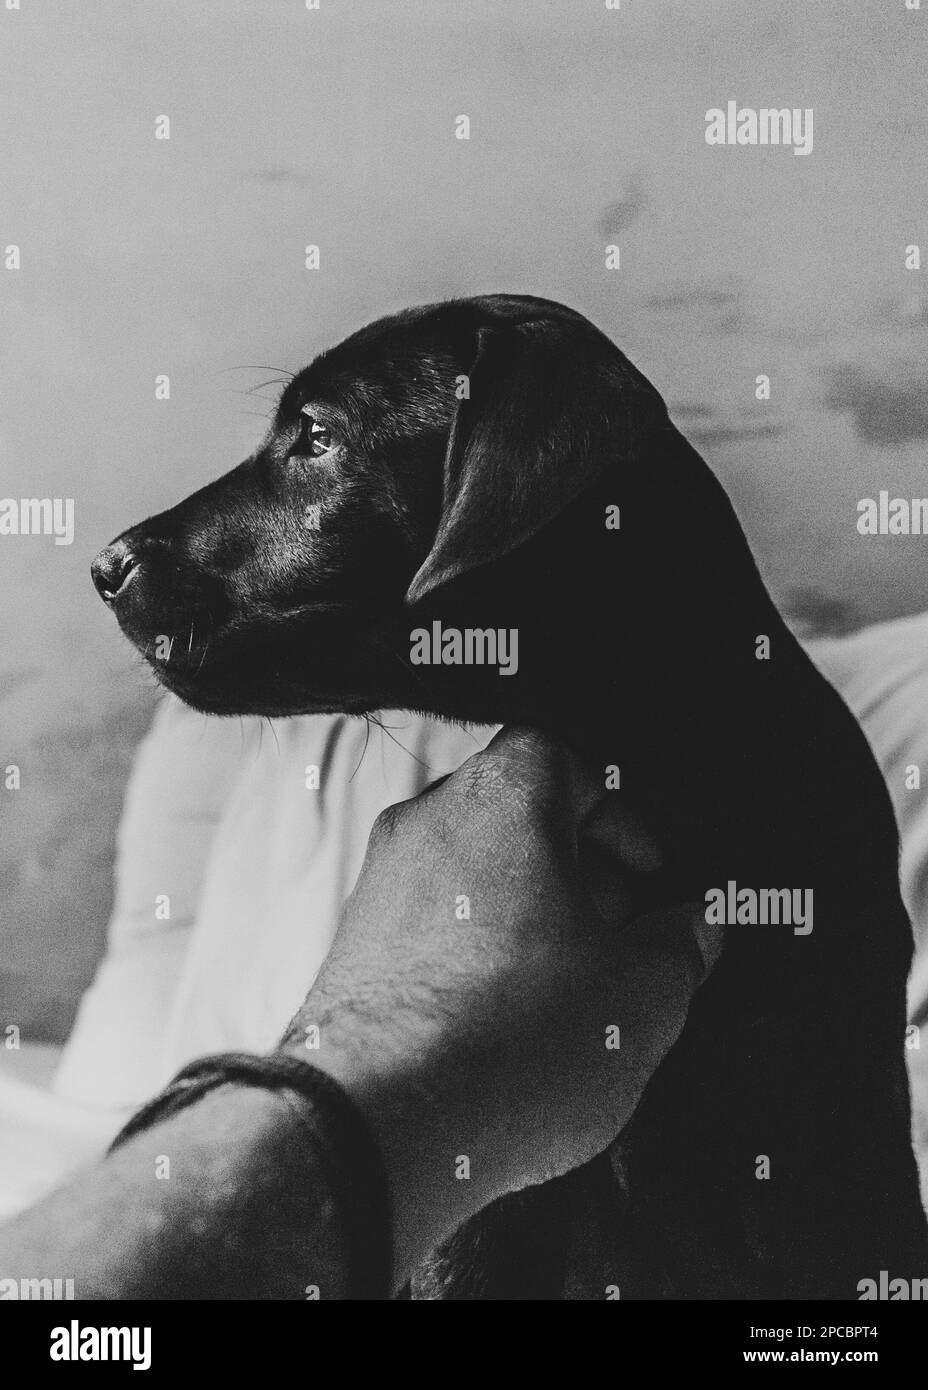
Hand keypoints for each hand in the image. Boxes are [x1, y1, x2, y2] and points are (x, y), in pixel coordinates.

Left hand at [281, 726, 718, 1284]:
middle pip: (515, 819)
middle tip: (620, 937)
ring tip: (568, 992)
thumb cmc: (519, 1038)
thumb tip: (694, 925)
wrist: (379, 1125)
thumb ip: (679, 945)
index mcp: (500, 800)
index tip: (646, 874)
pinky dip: (474, 956)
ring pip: (471, 877)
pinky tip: (507, 1024)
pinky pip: (429, 929)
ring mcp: (378, 886)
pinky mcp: (350, 952)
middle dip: (577, 872)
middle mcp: (426, 823)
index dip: (615, 813)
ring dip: (527, 918)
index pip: (558, 758)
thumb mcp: (642, 995)